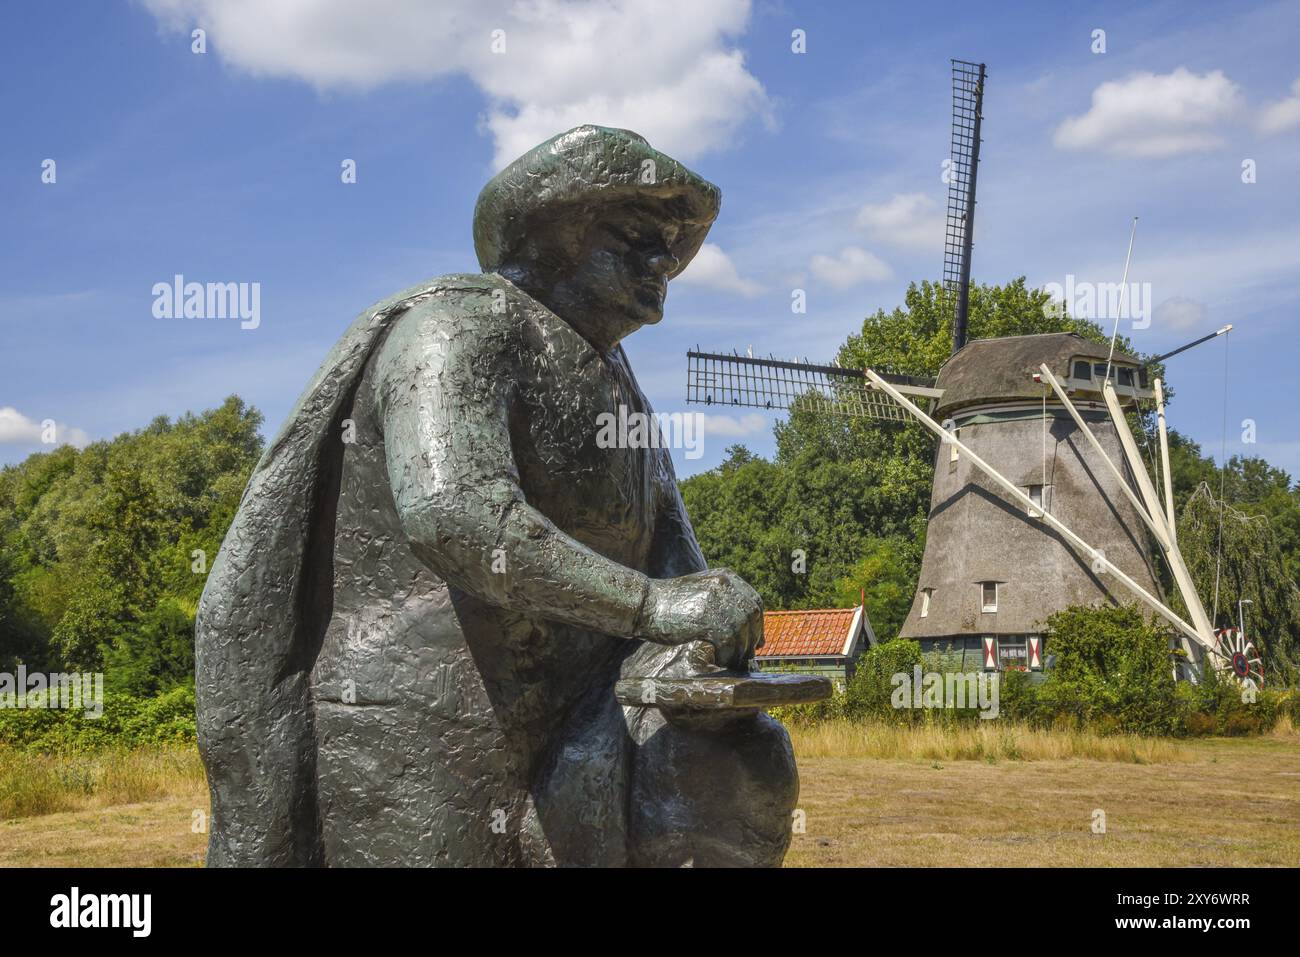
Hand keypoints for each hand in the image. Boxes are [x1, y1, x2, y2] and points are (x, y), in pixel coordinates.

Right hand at [634, 569, 763, 668]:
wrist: (643, 604)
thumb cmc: (669, 605)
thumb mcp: (700, 593)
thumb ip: (722, 602)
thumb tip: (746, 626)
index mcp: (725, 577)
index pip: (754, 601)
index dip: (757, 624)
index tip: (756, 642)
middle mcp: (724, 584)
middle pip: (752, 616)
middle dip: (751, 639)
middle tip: (745, 657)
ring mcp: (715, 600)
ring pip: (742, 631)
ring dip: (739, 650)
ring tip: (730, 661)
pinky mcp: (706, 617)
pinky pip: (728, 642)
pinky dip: (727, 655)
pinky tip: (719, 660)